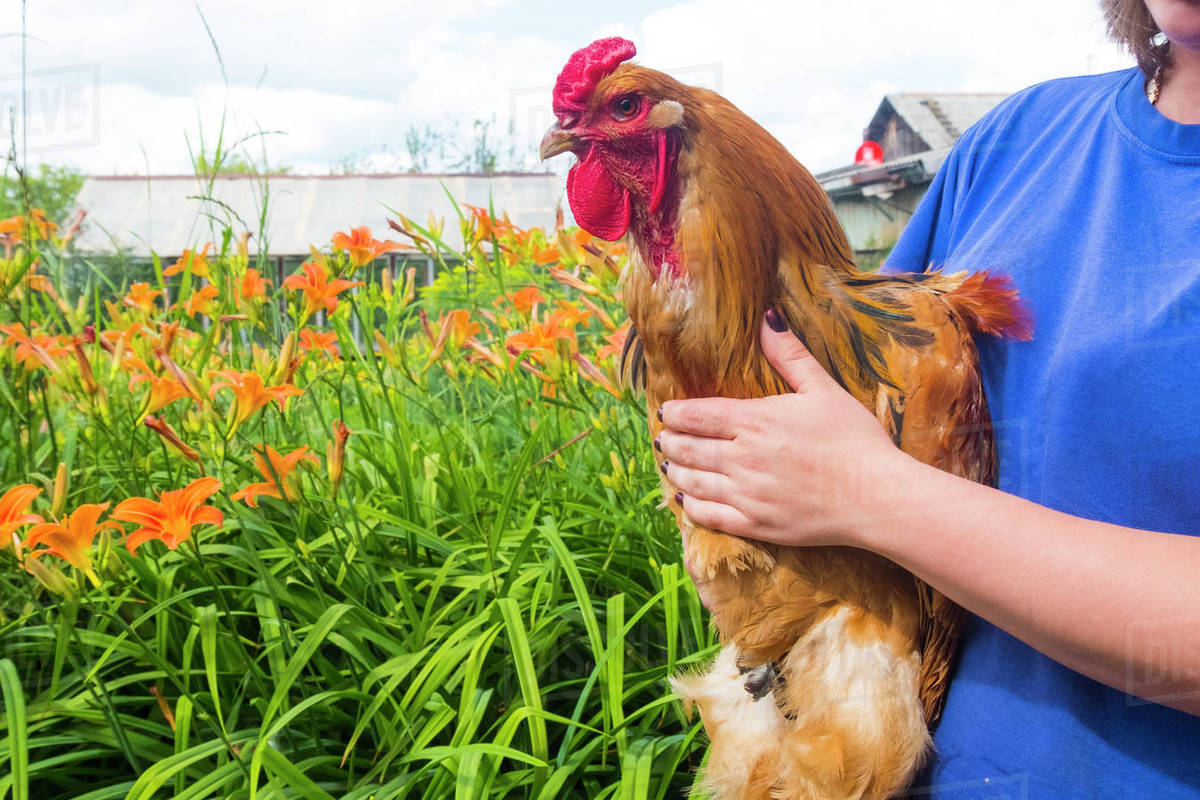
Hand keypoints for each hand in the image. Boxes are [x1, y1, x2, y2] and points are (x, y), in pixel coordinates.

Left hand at [659, 311, 908, 549]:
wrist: (877, 496)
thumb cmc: (854, 439)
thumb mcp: (823, 389)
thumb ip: (789, 355)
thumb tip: (766, 316)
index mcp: (756, 420)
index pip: (697, 415)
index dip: (676, 413)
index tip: (666, 412)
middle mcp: (743, 457)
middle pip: (689, 449)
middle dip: (671, 442)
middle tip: (663, 439)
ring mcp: (747, 494)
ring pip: (694, 482)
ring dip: (676, 471)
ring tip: (669, 465)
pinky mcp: (755, 525)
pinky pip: (710, 516)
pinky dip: (692, 506)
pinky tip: (686, 500)